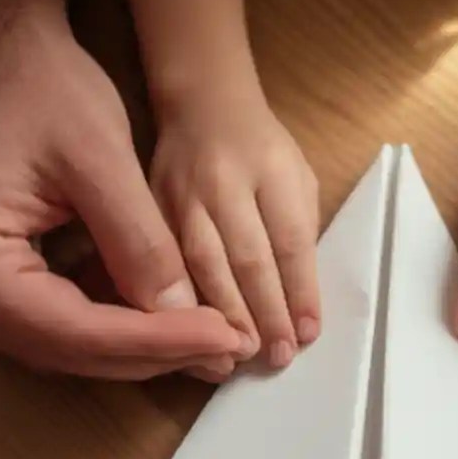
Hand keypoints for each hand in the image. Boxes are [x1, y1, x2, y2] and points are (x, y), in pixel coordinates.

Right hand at [0, 0, 249, 381]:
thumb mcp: (99, 158)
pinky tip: (168, 320)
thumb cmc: (33, 81)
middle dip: (153, 352)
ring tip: (210, 340)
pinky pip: (52, 319)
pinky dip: (113, 322)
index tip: (225, 338)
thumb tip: (190, 322)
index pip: (71, 328)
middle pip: (64, 347)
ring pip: (61, 343)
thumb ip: (142, 244)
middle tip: (229, 348)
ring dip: (138, 346)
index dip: (156, 340)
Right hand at [148, 95, 318, 368]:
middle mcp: (223, 182)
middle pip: (247, 259)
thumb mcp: (297, 175)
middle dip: (264, 314)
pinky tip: (196, 333)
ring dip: (224, 317)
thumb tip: (298, 303)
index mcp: (270, 168)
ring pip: (202, 266)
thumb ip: (298, 231)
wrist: (201, 102)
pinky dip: (183, 302)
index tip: (309, 334)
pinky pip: (165, 263)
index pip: (290, 240)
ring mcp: (180, 195)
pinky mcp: (148, 208)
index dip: (300, 292)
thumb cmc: (262, 147)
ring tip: (242, 353)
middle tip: (277, 356)